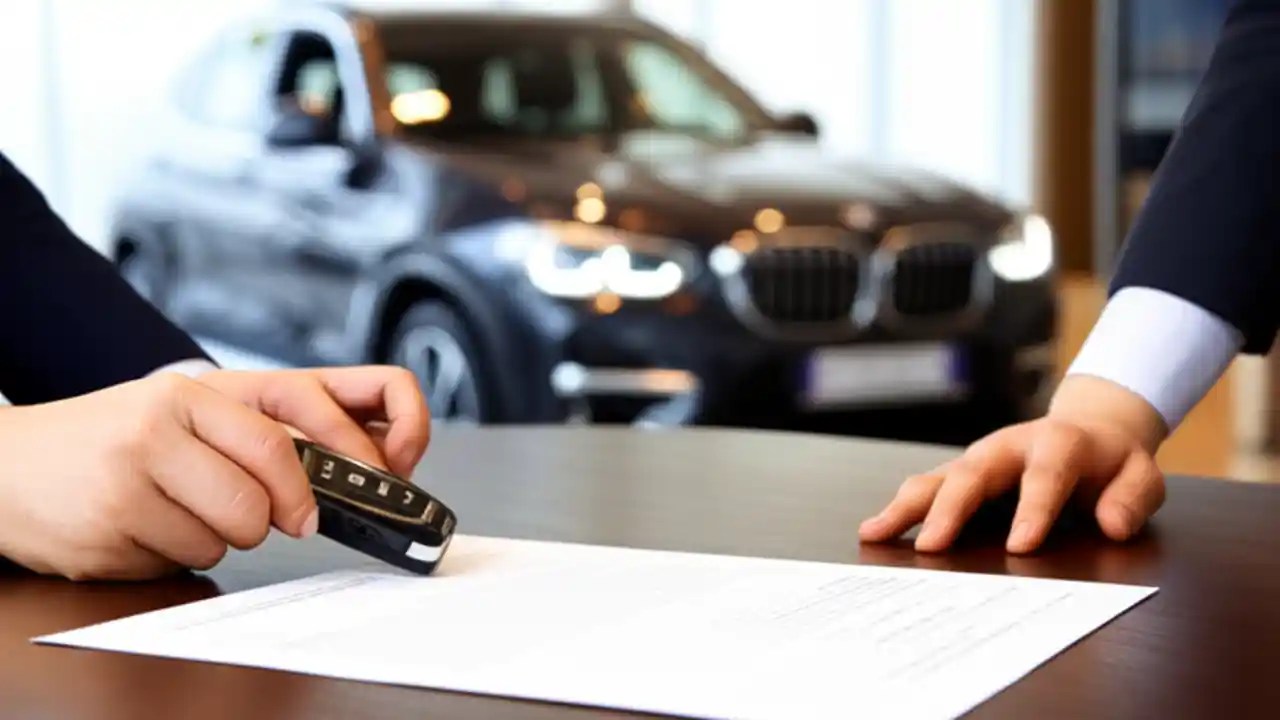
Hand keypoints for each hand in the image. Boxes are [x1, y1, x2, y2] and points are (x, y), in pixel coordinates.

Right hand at [0, 366, 428, 580]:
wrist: (7, 466)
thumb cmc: (114, 440)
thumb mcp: (191, 414)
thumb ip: (268, 430)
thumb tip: (366, 463)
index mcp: (204, 385)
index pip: (303, 401)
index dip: (354, 443)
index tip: (379, 477)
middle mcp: (171, 413)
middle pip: (274, 478)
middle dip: (290, 509)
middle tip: (286, 518)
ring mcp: (138, 465)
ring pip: (238, 529)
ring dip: (226, 536)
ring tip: (182, 510)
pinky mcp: (114, 518)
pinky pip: (189, 558)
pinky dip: (180, 554)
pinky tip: (145, 527)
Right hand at [858, 376, 1168, 553]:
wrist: (1088, 428)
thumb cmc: (1113, 462)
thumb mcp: (1142, 476)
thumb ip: (1133, 498)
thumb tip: (1112, 525)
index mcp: (1059, 444)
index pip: (1045, 475)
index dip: (1034, 510)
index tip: (1022, 548)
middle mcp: (1008, 446)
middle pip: (974, 474)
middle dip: (950, 510)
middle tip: (932, 546)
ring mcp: (979, 458)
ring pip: (938, 478)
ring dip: (906, 506)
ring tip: (876, 533)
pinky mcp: (961, 471)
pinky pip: (927, 488)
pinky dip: (901, 509)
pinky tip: (875, 531)